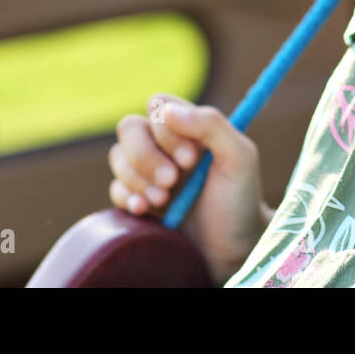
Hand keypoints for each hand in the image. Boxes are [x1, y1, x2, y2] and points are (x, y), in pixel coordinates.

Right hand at [108, 94, 269, 285]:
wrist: (231, 247)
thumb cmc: (239, 199)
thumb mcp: (239, 157)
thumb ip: (211, 124)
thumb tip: (168, 111)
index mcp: (191, 128)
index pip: (159, 105)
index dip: (167, 129)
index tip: (191, 159)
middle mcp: (166, 145)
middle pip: (129, 127)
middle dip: (146, 155)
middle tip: (172, 180)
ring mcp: (149, 172)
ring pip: (117, 156)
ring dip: (137, 178)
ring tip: (164, 200)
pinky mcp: (138, 198)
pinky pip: (115, 188)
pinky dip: (126, 197)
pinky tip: (146, 210)